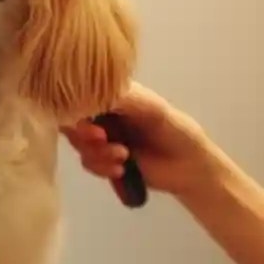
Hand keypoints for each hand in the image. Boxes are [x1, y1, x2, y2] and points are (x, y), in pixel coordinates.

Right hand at [60, 82, 214, 198]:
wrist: (189, 167)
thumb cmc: (175, 130)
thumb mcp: (152, 108)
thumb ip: (122, 98)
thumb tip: (88, 93)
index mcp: (114, 94)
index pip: (81, 96)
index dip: (78, 109)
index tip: (92, 120)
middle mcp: (104, 114)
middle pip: (73, 122)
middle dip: (84, 135)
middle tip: (103, 140)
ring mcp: (103, 138)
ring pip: (79, 145)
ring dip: (98, 154)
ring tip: (123, 157)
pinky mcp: (105, 160)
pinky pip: (88, 163)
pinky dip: (102, 168)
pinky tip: (122, 170)